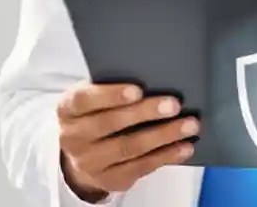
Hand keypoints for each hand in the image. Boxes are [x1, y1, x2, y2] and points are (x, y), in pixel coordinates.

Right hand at [57, 83, 197, 202]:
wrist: (81, 154)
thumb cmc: (96, 114)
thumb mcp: (94, 97)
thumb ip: (112, 88)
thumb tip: (154, 77)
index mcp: (68, 109)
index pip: (85, 100)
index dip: (111, 95)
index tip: (138, 89)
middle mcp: (73, 138)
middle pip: (110, 124)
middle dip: (145, 113)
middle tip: (174, 104)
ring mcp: (90, 163)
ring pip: (129, 148)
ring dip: (163, 136)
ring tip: (189, 125)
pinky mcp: (109, 180)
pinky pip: (141, 167)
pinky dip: (166, 156)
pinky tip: (184, 147)